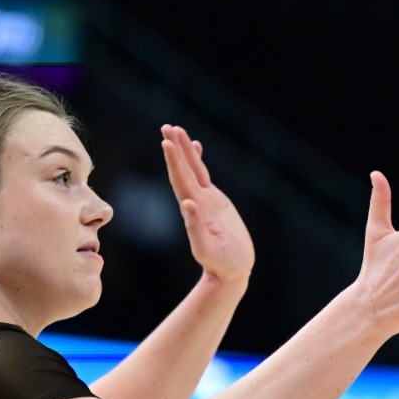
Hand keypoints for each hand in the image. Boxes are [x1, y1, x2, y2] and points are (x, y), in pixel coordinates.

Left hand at [160, 125, 255, 286]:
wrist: (230, 271)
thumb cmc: (221, 263)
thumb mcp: (207, 248)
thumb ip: (195, 227)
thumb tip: (187, 204)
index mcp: (193, 210)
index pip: (181, 181)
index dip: (174, 162)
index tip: (167, 143)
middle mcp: (195, 202)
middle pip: (183, 171)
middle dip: (175, 149)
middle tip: (167, 127)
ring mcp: (204, 201)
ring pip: (193, 170)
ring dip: (184, 151)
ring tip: (176, 130)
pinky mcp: (215, 202)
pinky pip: (204, 176)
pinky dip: (198, 161)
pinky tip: (196, 147)